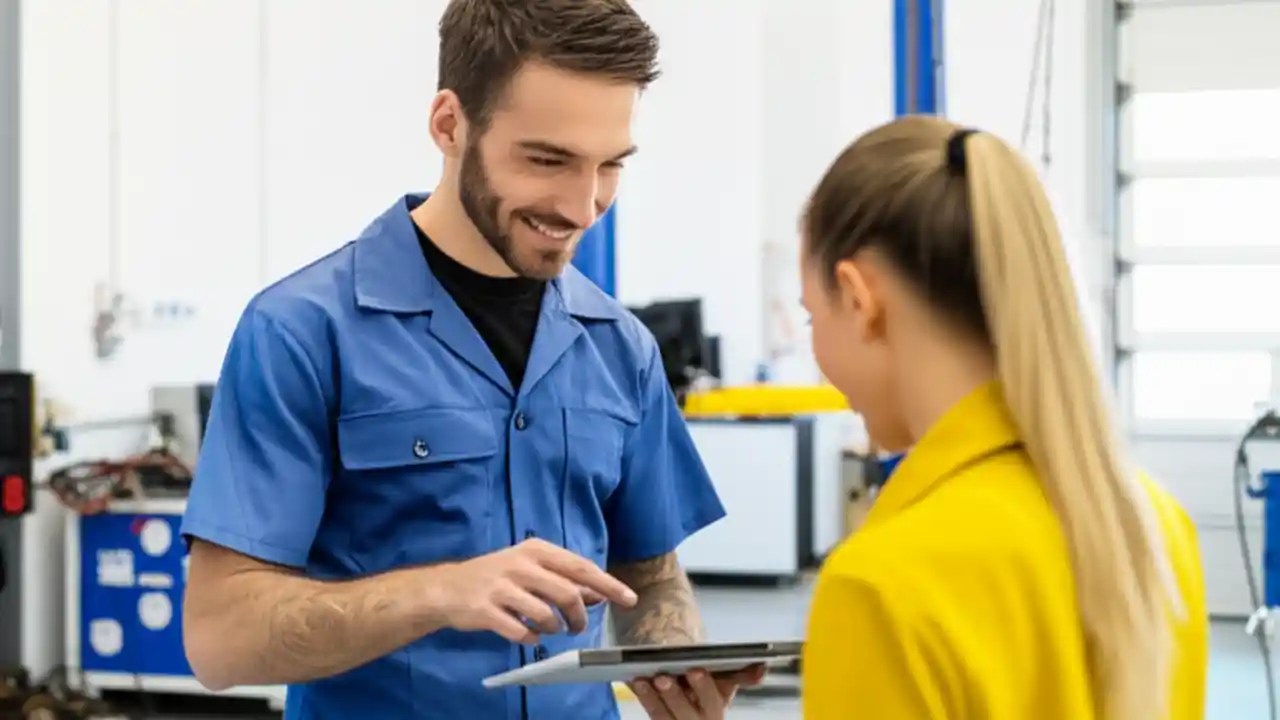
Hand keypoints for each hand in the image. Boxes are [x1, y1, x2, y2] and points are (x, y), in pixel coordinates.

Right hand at [434, 538, 637, 643]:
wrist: (447, 588)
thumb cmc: (497, 577)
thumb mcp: (532, 570)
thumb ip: (565, 580)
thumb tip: (600, 593)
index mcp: (536, 550)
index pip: (581, 567)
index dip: (608, 585)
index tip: (628, 600)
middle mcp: (520, 564)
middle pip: (568, 593)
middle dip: (580, 616)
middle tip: (579, 628)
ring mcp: (502, 587)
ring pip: (546, 614)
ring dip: (554, 628)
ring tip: (550, 628)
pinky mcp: (486, 610)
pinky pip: (520, 631)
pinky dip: (531, 637)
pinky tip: (529, 635)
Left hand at [629, 664, 766, 718]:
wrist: (693, 709)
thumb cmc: (708, 693)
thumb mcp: (725, 685)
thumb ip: (742, 674)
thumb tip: (762, 668)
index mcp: (716, 711)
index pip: (713, 700)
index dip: (704, 687)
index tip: (695, 669)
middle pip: (686, 712)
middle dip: (674, 695)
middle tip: (662, 676)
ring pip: (664, 717)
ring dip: (651, 698)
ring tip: (641, 679)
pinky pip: (652, 717)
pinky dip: (642, 700)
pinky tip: (634, 683)